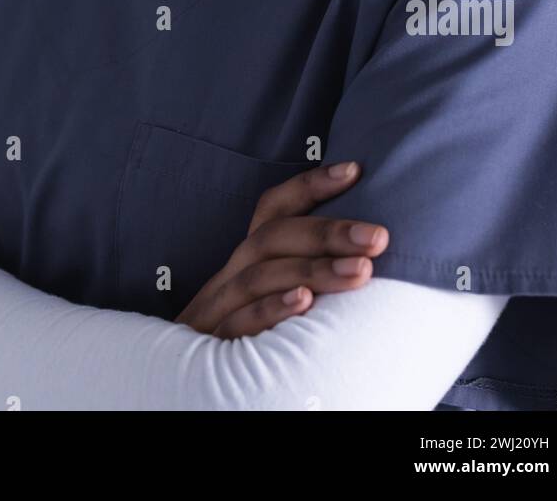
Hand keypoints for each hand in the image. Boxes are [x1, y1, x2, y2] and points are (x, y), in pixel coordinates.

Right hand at [175, 161, 387, 338]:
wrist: (179, 386)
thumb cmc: (242, 335)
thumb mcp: (265, 295)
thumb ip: (299, 271)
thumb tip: (362, 252)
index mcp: (246, 258)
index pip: (272, 208)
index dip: (310, 186)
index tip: (354, 169)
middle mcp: (230, 274)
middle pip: (273, 238)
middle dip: (328, 232)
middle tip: (377, 236)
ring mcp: (218, 307)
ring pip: (262, 276)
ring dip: (313, 270)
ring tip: (360, 270)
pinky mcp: (211, 345)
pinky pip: (240, 322)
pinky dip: (272, 309)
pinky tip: (304, 302)